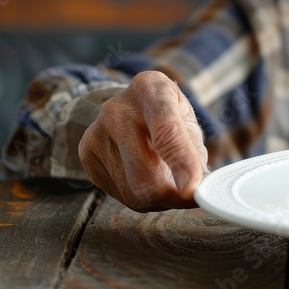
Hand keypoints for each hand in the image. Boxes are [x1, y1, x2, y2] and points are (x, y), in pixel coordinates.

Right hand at [78, 70, 208, 211]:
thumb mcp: (188, 122)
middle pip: (145, 174)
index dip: (181, 161)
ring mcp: (96, 131)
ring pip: (132, 192)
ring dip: (157, 198)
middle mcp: (117, 109)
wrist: (128, 106)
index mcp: (151, 90)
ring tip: (167, 180)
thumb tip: (201, 190)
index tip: (191, 189)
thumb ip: (195, 154)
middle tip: (189, 196)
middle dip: (172, 195)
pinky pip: (119, 194)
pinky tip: (144, 175)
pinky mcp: (86, 154)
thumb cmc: (167, 115)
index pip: (166, 131)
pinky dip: (140, 196)